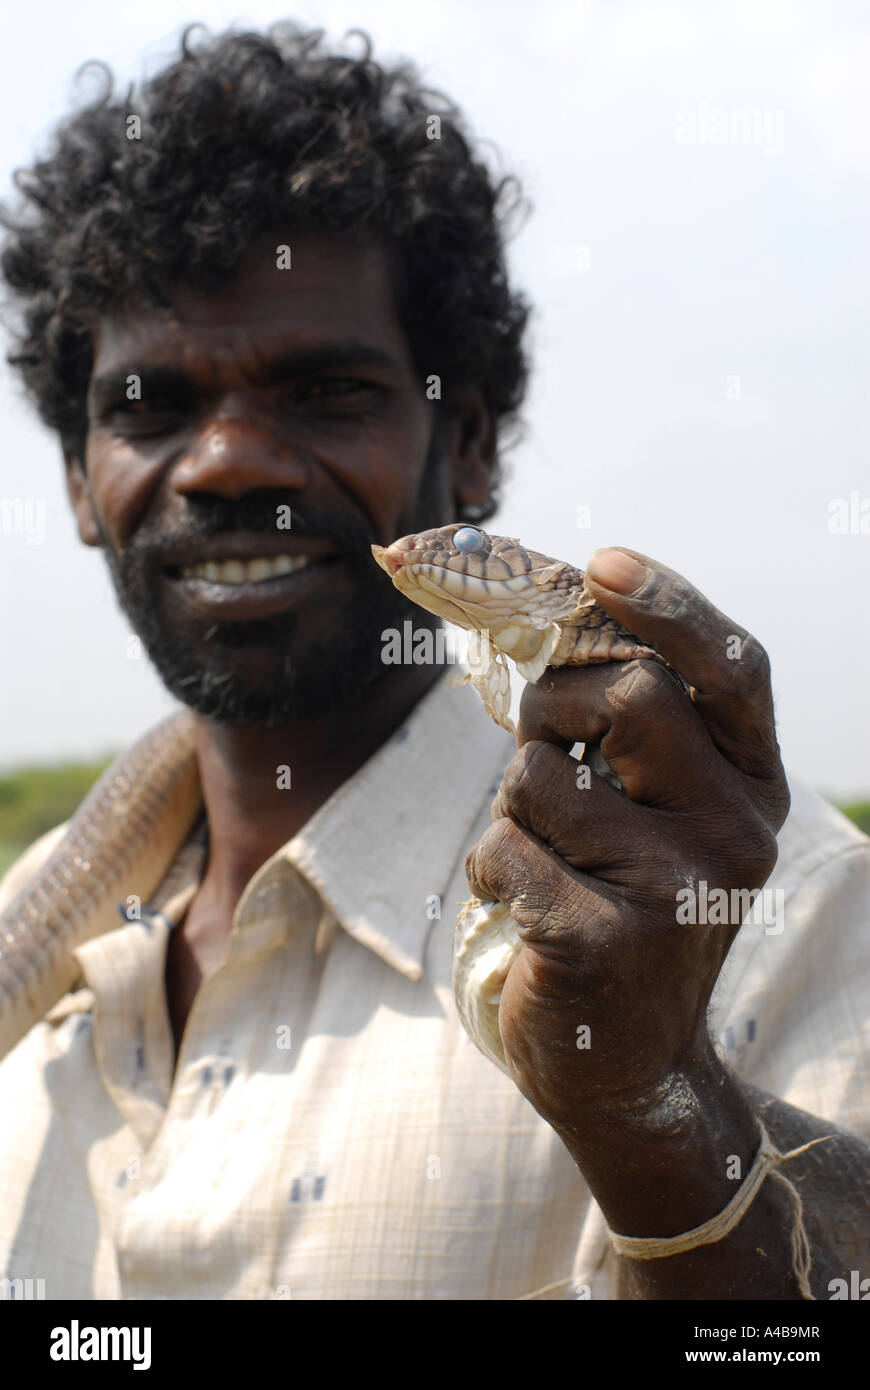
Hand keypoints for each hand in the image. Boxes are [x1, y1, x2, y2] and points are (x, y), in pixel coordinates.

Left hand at [464, 546, 790, 1145]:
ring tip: (548, 854)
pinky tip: (526, 906)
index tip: (603, 562)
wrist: (626, 1060)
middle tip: (549, 753)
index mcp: (755, 785)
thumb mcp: (657, 809)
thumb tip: (552, 596)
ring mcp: (680, 891)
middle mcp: (738, 832)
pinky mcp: (608, 941)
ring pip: (543, 771)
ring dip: (514, 803)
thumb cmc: (624, 900)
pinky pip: (503, 847)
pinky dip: (490, 866)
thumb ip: (633, 720)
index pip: (734, 668)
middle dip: (555, 707)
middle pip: (631, 694)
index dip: (672, 603)